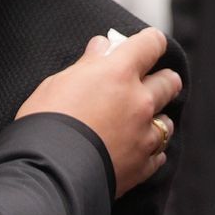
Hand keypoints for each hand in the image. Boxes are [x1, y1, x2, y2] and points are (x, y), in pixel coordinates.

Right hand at [18, 29, 181, 197]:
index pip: (151, 44)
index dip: (150, 41)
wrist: (48, 173)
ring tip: (140, 121)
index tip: (147, 43)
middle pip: (169, 82)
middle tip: (150, 81)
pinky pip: (158, 154)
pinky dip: (149, 150)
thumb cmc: (45, 122)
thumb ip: (87, 64)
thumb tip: (102, 47)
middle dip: (162, 79)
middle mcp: (139, 101)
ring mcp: (144, 135)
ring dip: (156, 117)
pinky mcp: (143, 166)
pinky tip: (135, 149)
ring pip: (167, 121)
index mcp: (119, 73)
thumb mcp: (58, 83)